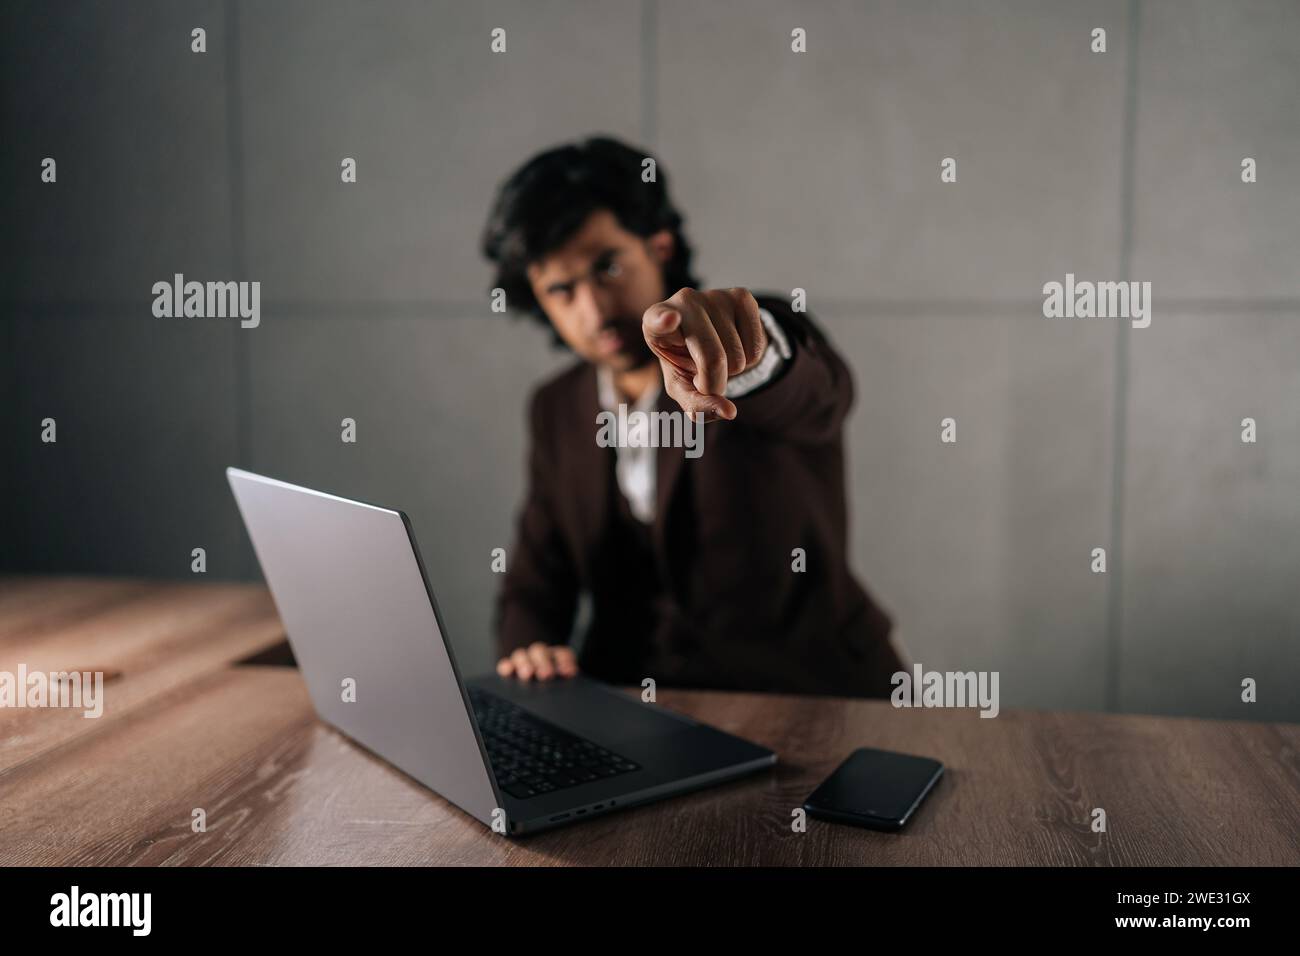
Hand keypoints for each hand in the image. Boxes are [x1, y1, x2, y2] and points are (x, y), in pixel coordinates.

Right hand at [496, 642, 578, 681]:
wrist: (533, 676)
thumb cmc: (553, 681)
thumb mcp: (563, 678)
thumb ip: (567, 677)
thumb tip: (573, 678)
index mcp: (557, 657)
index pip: (563, 654)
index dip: (566, 661)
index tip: (569, 672)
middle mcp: (540, 655)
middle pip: (540, 651)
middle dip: (543, 662)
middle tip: (546, 674)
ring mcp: (523, 660)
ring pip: (522, 655)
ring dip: (525, 663)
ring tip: (527, 674)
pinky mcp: (509, 667)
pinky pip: (505, 664)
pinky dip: (506, 666)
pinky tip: (507, 671)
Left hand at [642, 287, 766, 422]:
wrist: (707, 335)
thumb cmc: (685, 361)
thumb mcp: (681, 386)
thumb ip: (697, 406)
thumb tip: (729, 411)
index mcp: (654, 321)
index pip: (658, 319)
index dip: (664, 321)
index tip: (669, 320)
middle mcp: (683, 300)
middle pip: (713, 359)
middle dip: (715, 384)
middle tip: (704, 377)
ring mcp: (714, 296)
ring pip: (738, 357)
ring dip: (731, 371)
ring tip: (717, 357)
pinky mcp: (741, 296)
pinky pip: (756, 348)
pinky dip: (748, 360)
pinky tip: (733, 346)